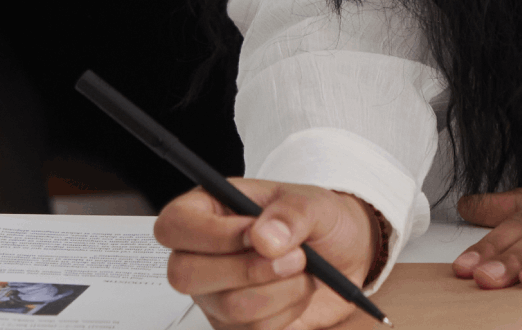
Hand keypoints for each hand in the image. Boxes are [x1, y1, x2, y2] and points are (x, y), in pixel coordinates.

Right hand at [157, 179, 383, 329]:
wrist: (347, 258)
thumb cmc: (320, 223)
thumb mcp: (315, 203)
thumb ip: (292, 213)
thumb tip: (263, 237)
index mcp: (210, 210)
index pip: (174, 225)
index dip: (212, 235)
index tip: (256, 234)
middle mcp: (203, 254)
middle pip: (185, 275)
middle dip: (249, 269)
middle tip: (294, 257)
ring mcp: (214, 294)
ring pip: (228, 306)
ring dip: (280, 291)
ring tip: (303, 272)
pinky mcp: (234, 325)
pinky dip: (286, 313)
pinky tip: (296, 294)